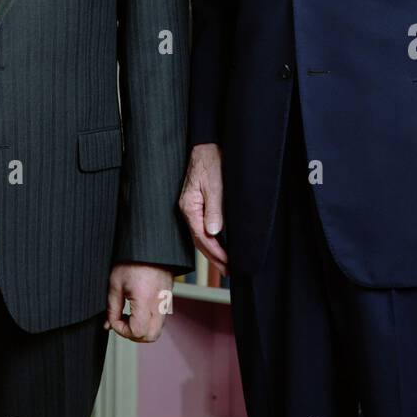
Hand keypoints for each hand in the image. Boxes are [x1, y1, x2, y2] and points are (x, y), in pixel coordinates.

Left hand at [104, 263, 173, 342]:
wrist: (150, 246)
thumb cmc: (132, 260)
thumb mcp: (116, 283)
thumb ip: (112, 307)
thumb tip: (108, 324)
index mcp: (145, 299)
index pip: (137, 331)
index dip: (122, 330)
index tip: (114, 319)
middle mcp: (159, 304)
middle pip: (151, 336)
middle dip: (134, 335)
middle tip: (122, 322)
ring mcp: (165, 302)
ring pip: (157, 330)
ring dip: (142, 329)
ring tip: (129, 315)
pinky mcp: (167, 298)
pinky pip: (160, 319)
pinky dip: (148, 321)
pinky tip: (137, 309)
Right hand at [178, 142, 227, 275]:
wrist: (207, 144)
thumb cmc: (211, 160)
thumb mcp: (215, 184)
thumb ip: (214, 209)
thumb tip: (213, 232)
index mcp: (189, 206)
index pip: (201, 237)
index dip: (216, 253)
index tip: (228, 264)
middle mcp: (188, 209)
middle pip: (199, 240)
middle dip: (214, 257)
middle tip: (229, 271)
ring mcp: (191, 206)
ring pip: (200, 235)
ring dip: (213, 250)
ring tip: (225, 264)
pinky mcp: (197, 203)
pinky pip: (202, 226)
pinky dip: (212, 239)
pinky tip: (219, 244)